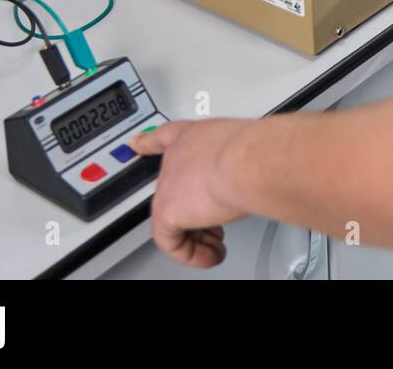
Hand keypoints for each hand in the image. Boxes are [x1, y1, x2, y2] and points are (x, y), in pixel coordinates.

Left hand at [130, 118, 251, 267]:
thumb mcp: (246, 147)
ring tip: (217, 245)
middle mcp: (177, 157)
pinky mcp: (167, 211)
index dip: (150, 143)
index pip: (166, 137)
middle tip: (217, 227)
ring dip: (198, 236)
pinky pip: (171, 241)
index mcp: (195, 136)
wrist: (246, 161)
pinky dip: (191, 254)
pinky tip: (209, 256)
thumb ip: (240, 160)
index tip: (139, 143)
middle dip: (195, 213)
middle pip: (173, 189)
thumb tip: (252, 176)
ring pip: (173, 217)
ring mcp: (168, 183)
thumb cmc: (254, 150)